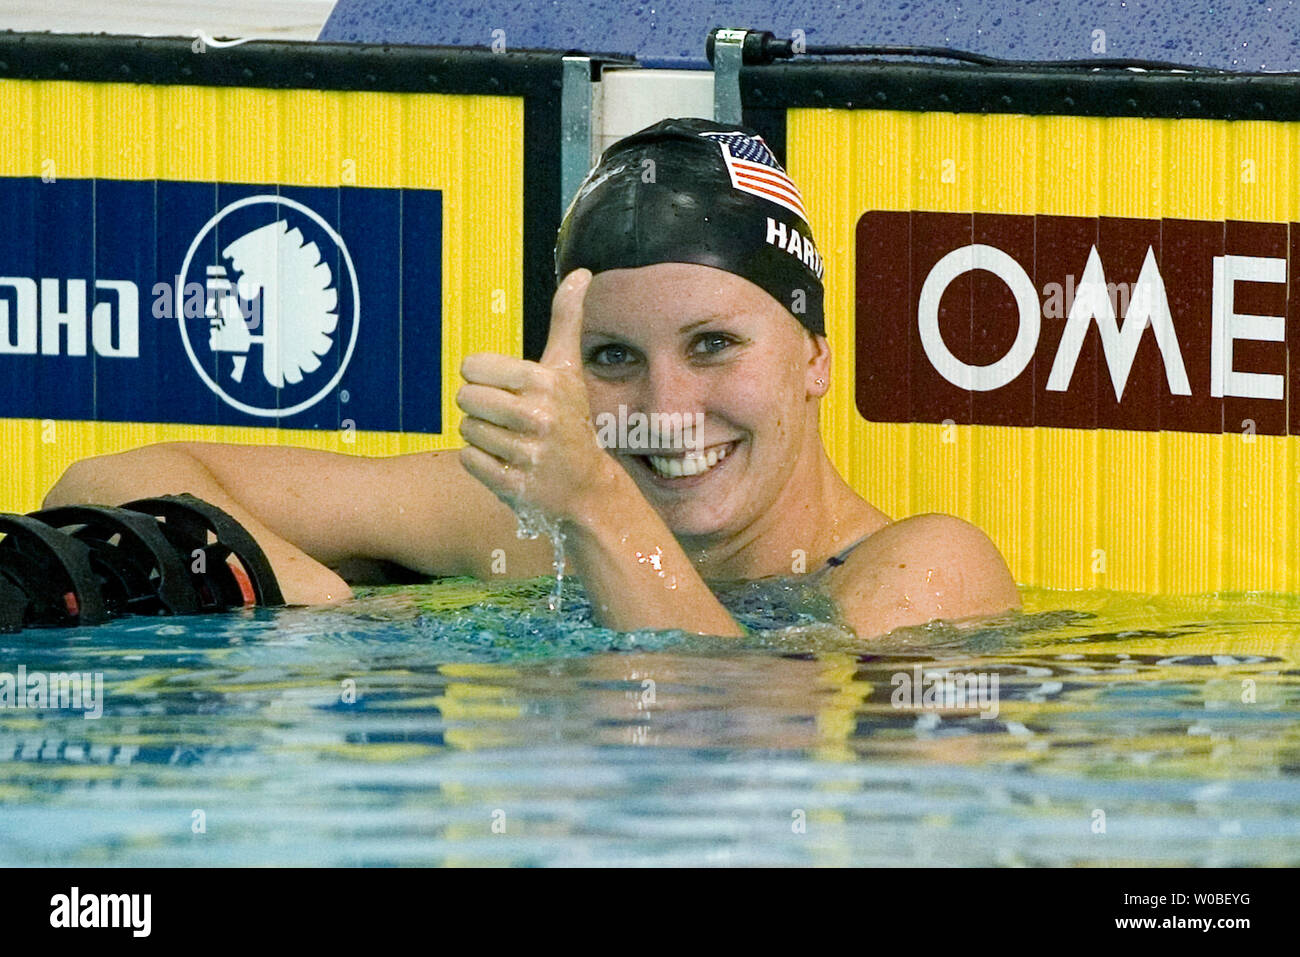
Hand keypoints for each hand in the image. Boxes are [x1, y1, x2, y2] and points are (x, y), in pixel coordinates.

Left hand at [456, 269, 613, 522]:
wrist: (587, 488)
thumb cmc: (570, 420)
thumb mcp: (568, 369)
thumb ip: (567, 320)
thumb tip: (580, 273)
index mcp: (546, 382)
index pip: (472, 367)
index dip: (484, 378)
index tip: (509, 390)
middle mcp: (538, 417)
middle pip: (465, 398)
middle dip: (481, 408)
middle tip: (509, 420)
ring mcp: (527, 453)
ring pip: (466, 429)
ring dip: (482, 437)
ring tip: (511, 443)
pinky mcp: (513, 485)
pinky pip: (468, 460)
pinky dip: (481, 463)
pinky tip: (507, 464)